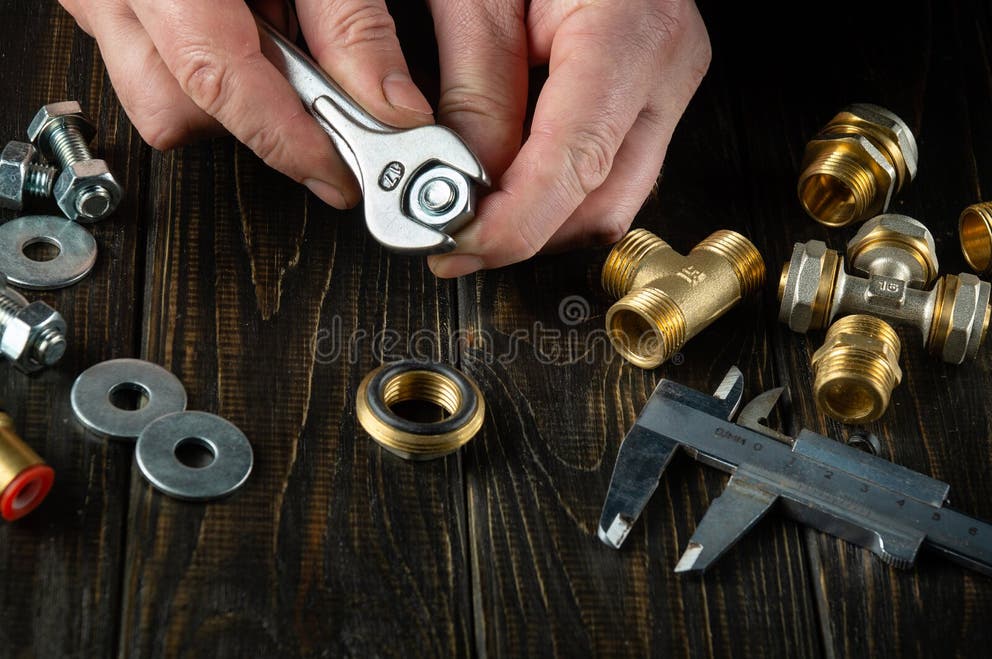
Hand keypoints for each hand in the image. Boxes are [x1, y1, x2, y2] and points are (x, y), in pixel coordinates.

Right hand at [58, 0, 434, 208]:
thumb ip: (349, 19)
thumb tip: (391, 107)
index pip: (217, 78)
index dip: (285, 139)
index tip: (336, 175)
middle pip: (175, 107)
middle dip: (252, 111)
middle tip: (309, 78)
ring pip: (160, 99)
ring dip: (227, 88)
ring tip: (266, 27)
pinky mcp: (107, 5)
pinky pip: (152, 68)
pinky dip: (208, 63)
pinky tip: (237, 20)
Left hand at [426, 0, 710, 277]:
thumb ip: (474, 89)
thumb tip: (461, 179)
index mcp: (628, 34)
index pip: (577, 164)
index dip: (517, 223)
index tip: (462, 246)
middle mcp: (666, 67)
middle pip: (604, 200)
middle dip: (529, 233)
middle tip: (457, 240)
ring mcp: (668, 83)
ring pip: (613, 196)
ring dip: (544, 218)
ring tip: (476, 212)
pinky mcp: (653, 90)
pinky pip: (613, 166)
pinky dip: (560, 188)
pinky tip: (512, 181)